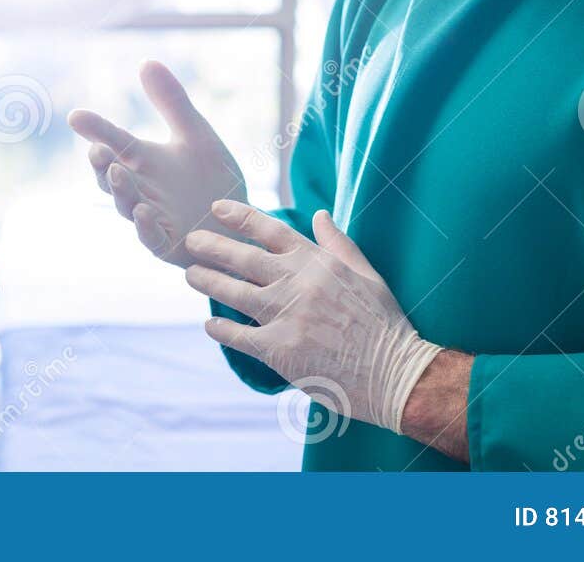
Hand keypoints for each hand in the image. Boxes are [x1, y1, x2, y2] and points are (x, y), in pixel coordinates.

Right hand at [68, 61, 247, 267]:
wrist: (240, 222)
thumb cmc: (213, 179)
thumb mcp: (196, 135)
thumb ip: (172, 102)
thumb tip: (146, 60)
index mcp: (144, 161)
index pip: (115, 141)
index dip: (96, 129)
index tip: (76, 115)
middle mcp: (141, 189)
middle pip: (112, 176)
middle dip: (102, 165)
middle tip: (96, 149)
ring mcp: (151, 218)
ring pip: (127, 205)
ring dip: (121, 191)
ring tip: (117, 173)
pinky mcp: (167, 244)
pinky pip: (151, 237)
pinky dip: (145, 226)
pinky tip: (143, 211)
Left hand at [184, 200, 440, 435]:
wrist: (394, 373)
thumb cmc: (384, 324)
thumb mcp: (366, 274)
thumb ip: (337, 243)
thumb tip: (318, 214)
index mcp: (318, 262)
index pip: (270, 230)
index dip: (239, 217)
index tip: (215, 209)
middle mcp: (298, 283)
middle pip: (244, 258)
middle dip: (212, 246)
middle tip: (190, 241)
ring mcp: (287, 316)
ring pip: (235, 292)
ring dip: (208, 281)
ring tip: (189, 274)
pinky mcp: (279, 350)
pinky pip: (240, 335)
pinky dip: (221, 329)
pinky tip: (209, 324)